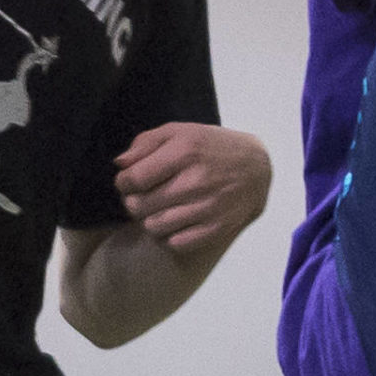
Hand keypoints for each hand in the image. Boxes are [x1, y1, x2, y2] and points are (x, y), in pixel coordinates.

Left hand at [115, 124, 271, 251]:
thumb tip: (120, 164)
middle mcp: (196, 181)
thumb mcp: (179, 132)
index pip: (134, 179)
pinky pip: (176, 243)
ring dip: (149, 220)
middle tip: (142, 196)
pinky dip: (169, 236)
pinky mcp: (217, 229)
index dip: (123, 182)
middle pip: (139, 206)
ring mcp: (208, 208)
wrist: (256, 169)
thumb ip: (145, 143)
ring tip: (158, 209)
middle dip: (133, 201)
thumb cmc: (211, 147)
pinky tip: (175, 223)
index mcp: (184, 152)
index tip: (128, 181)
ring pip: (154, 228)